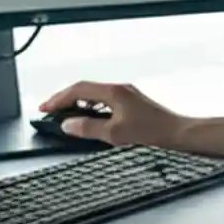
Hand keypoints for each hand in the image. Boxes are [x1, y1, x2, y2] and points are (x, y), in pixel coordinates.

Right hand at [39, 81, 189, 147]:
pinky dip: (91, 108)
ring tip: (64, 115)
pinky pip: (104, 101)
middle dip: (65, 98)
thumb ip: (88, 128)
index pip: (79, 90)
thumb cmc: (152, 133)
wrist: (179, 134)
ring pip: (95, 94)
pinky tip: (89, 119)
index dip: (59, 98)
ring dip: (78, 103)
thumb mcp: (115, 134)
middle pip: (85, 89)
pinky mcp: (132, 104)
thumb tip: (67, 124)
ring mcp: (127, 95)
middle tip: (49, 110)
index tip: (45, 108)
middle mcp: (119, 89)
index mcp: (113, 91)